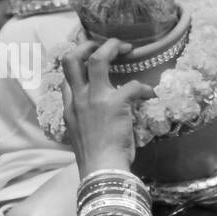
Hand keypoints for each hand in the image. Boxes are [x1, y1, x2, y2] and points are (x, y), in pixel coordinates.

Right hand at [59, 38, 154, 173]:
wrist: (102, 170)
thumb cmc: (96, 160)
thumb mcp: (81, 136)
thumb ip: (87, 120)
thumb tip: (100, 116)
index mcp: (70, 108)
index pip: (66, 78)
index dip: (77, 64)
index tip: (89, 59)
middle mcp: (78, 99)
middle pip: (71, 59)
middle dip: (88, 45)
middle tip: (106, 45)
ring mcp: (95, 99)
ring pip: (97, 59)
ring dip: (112, 48)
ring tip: (127, 47)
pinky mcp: (115, 104)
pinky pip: (132, 85)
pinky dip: (144, 88)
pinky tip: (150, 94)